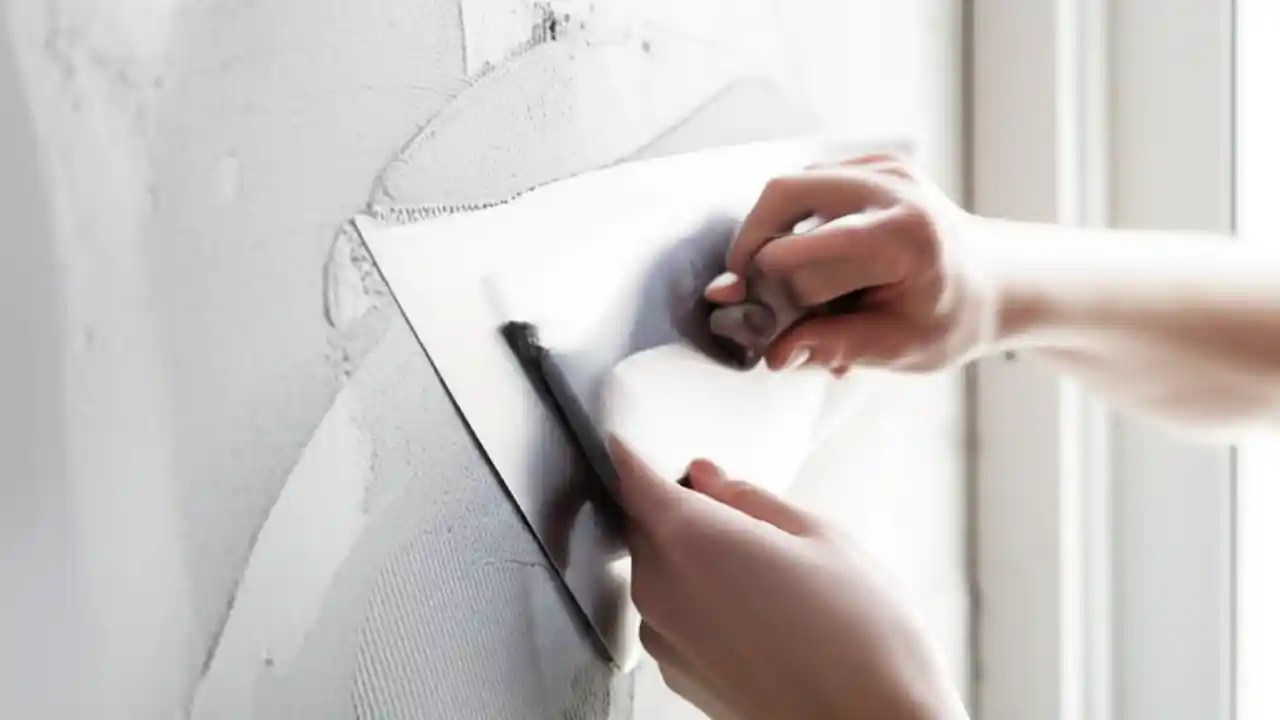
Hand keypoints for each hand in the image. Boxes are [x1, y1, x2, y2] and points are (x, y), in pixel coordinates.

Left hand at [610, 439, 966, 719]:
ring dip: (692, 562)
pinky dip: (700, 605)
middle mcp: (661, 588)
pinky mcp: (678, 676)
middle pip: (645, 527)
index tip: (628, 441)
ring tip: (765, 577)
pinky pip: (674, 617)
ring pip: (660, 574)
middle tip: (743, 518)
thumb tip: (707, 478)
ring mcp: (664, 638)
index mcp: (688, 538)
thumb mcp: (819, 535)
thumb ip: (750, 499)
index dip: (633, 455)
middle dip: (679, 512)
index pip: (632, 478)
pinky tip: (758, 615)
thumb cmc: (861, 637)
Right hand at [706, 154, 996, 373]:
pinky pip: (805, 186)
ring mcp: (882, 168)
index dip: (765, 287)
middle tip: (739, 288)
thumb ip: (836, 346)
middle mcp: (893, 189)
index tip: (743, 315)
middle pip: (785, 194)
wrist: (992, 280)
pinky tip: (803, 261)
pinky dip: (790, 225)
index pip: (807, 254)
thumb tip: (775, 353)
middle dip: (750, 244)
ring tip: (776, 282)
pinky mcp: (870, 163)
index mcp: (906, 238)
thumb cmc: (948, 318)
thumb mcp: (901, 348)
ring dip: (767, 235)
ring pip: (787, 187)